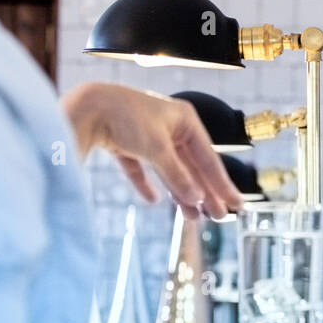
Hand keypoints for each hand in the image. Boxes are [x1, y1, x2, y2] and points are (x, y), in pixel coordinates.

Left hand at [61, 82, 244, 220]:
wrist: (86, 106)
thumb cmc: (126, 117)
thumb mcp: (157, 148)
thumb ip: (177, 175)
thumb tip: (196, 199)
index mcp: (185, 120)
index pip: (208, 158)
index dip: (222, 184)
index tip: (236, 204)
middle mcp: (169, 126)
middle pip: (191, 166)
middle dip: (204, 192)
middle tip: (219, 216)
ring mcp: (147, 135)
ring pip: (170, 170)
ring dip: (180, 193)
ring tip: (193, 217)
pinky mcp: (125, 144)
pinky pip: (141, 168)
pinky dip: (147, 184)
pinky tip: (153, 199)